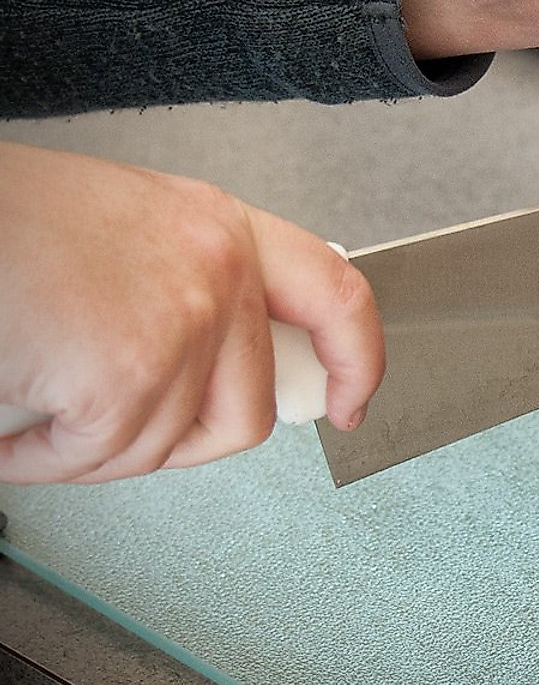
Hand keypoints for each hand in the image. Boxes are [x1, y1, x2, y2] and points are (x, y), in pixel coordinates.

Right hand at [0, 142, 384, 483]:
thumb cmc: (13, 224)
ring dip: (94, 449)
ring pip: (168, 444)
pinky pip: (103, 457)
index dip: (357, 359)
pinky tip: (19, 426)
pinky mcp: (128, 373)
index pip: (337, 296)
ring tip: (42, 410)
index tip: (352, 399)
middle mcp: (218, 270)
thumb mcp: (133, 233)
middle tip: (117, 426)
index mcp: (223, 229)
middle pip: (249, 408)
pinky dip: (48, 460)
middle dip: (179, 441)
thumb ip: (194, 286)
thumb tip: (226, 356)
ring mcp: (183, 322)